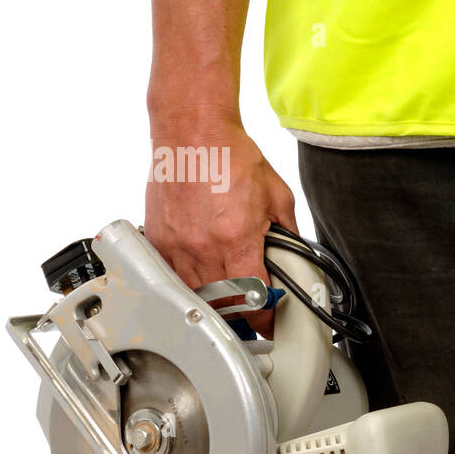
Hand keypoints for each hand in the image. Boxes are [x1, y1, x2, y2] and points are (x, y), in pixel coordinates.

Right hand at [145, 106, 297, 335]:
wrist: (193, 131)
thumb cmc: (231, 156)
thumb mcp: (278, 196)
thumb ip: (290, 232)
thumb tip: (296, 257)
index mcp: (236, 239)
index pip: (253, 297)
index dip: (265, 317)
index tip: (270, 322)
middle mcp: (202, 247)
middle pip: (221, 304)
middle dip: (240, 315)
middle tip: (251, 314)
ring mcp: (176, 245)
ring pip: (194, 295)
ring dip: (212, 303)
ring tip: (227, 301)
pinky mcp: (158, 239)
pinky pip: (170, 276)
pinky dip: (187, 283)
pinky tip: (200, 277)